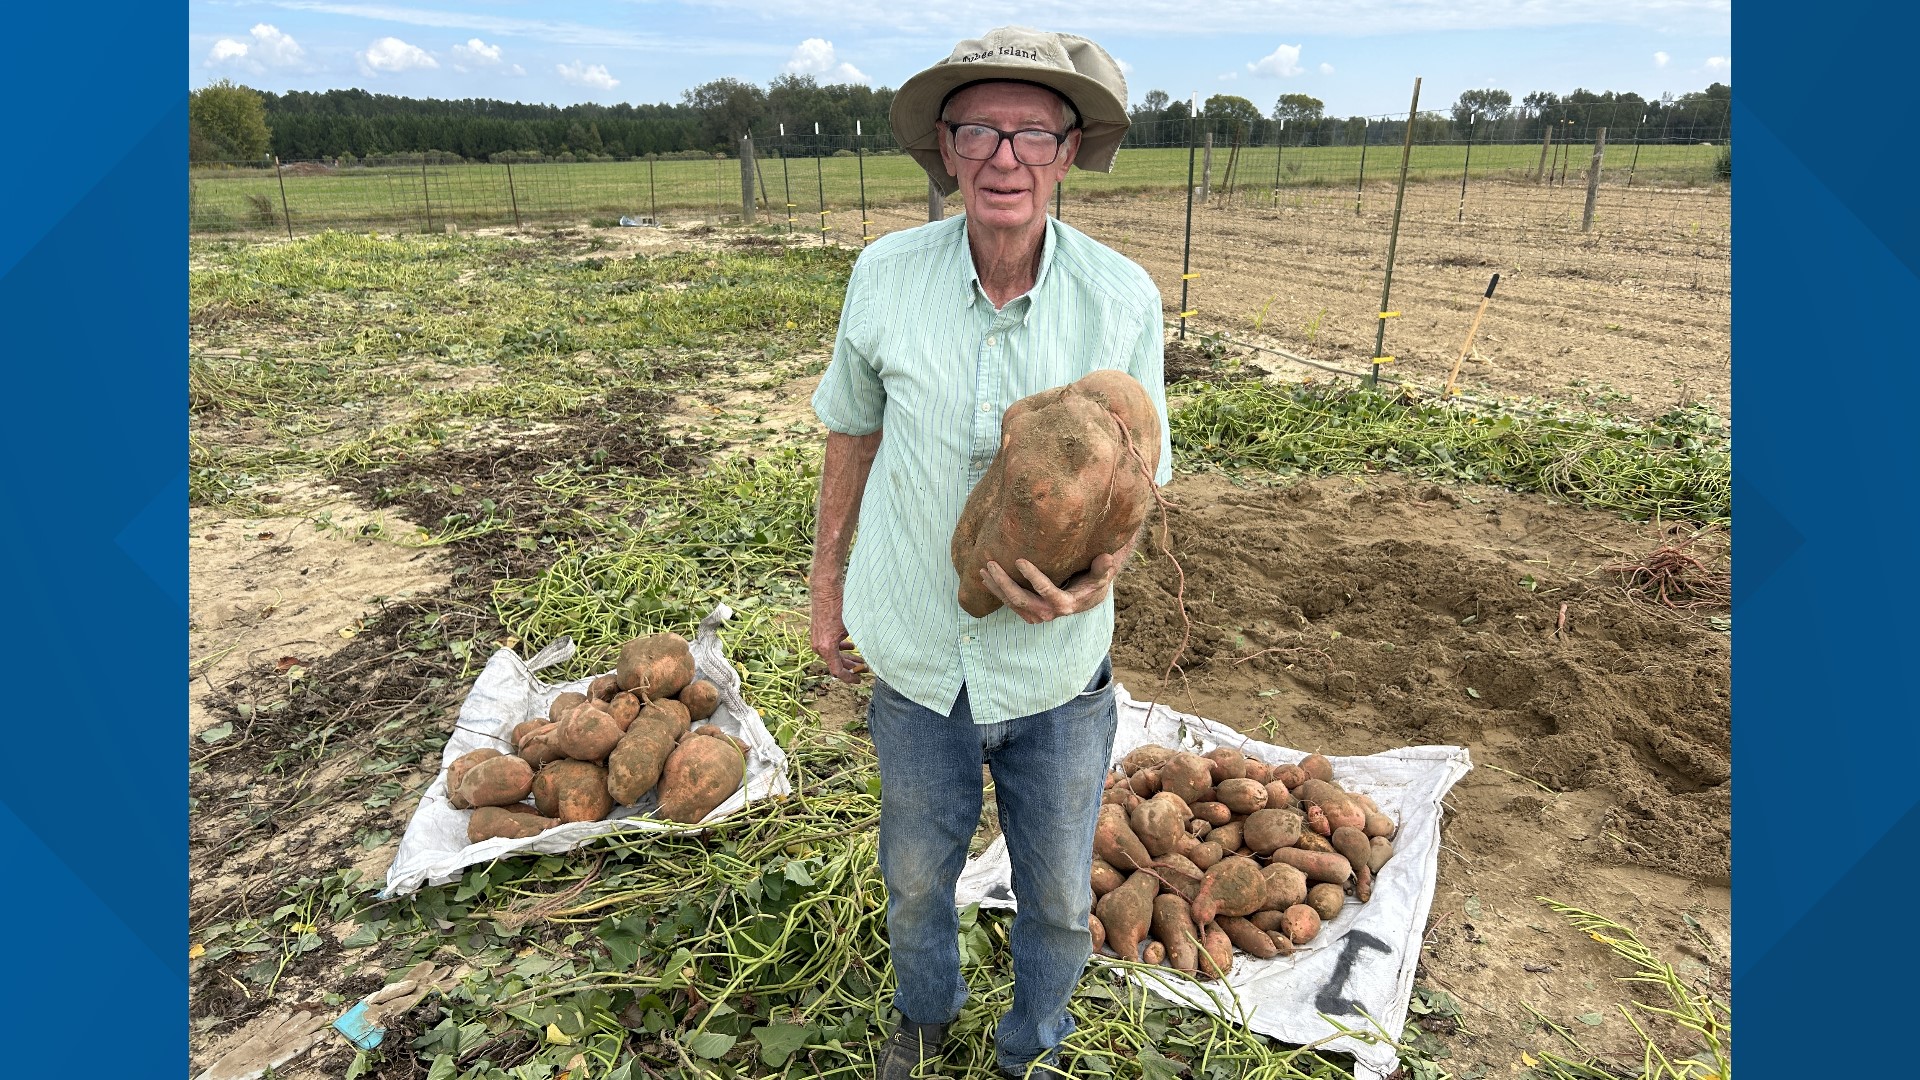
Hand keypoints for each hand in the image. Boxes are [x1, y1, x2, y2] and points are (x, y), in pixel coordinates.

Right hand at [809, 588, 868, 683]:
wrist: (825, 591)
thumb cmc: (839, 607)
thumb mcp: (853, 628)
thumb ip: (860, 644)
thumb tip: (872, 656)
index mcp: (826, 648)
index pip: (838, 672)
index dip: (850, 678)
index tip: (859, 680)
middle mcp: (818, 647)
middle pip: (836, 664)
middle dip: (851, 667)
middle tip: (865, 668)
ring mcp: (816, 641)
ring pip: (833, 656)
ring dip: (846, 658)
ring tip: (860, 659)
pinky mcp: (818, 634)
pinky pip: (829, 647)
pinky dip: (840, 649)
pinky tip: (851, 646)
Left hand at [980, 550, 1124, 624]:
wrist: (1088, 595)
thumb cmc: (1094, 581)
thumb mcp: (1102, 575)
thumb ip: (1103, 568)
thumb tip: (1107, 558)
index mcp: (1066, 603)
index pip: (1046, 591)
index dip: (1033, 576)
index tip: (1019, 560)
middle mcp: (1050, 612)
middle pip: (1022, 600)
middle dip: (1004, 583)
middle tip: (990, 564)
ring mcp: (1038, 613)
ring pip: (1012, 604)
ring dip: (996, 588)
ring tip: (983, 571)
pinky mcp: (1030, 611)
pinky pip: (1011, 604)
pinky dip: (998, 593)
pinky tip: (987, 580)